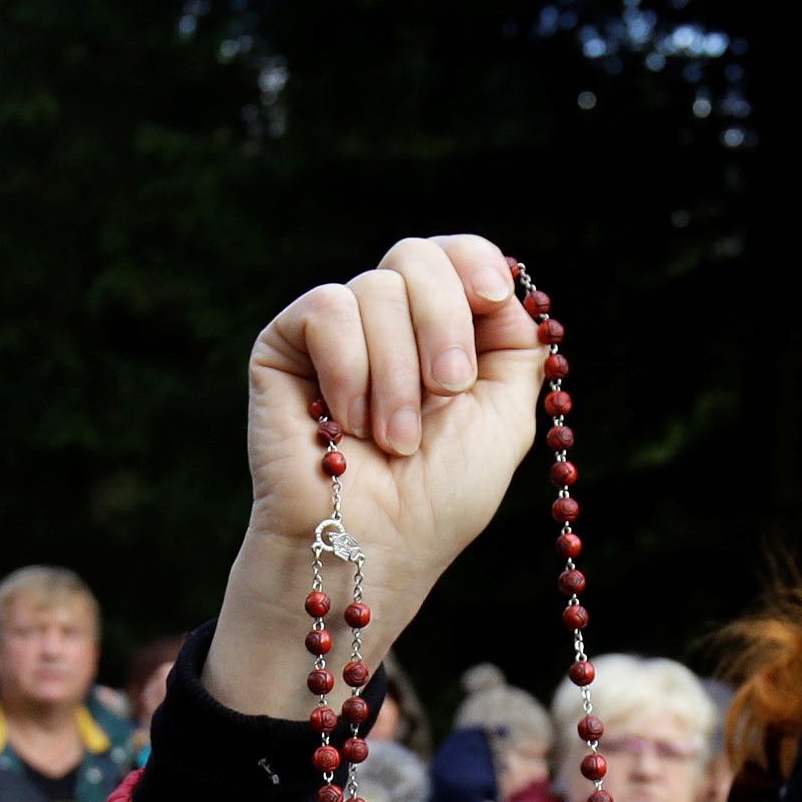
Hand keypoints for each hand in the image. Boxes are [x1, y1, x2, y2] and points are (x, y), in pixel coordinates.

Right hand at [205, 234, 546, 716]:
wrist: (372, 550)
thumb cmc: (436, 501)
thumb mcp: (506, 417)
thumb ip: (517, 343)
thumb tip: (506, 282)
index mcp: (439, 332)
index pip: (455, 252)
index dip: (474, 262)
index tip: (494, 301)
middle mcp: (386, 323)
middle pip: (417, 255)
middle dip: (444, 323)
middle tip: (447, 391)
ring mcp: (334, 333)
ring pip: (376, 288)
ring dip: (398, 375)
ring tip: (391, 440)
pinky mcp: (284, 347)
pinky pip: (328, 310)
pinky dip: (350, 370)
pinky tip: (345, 424)